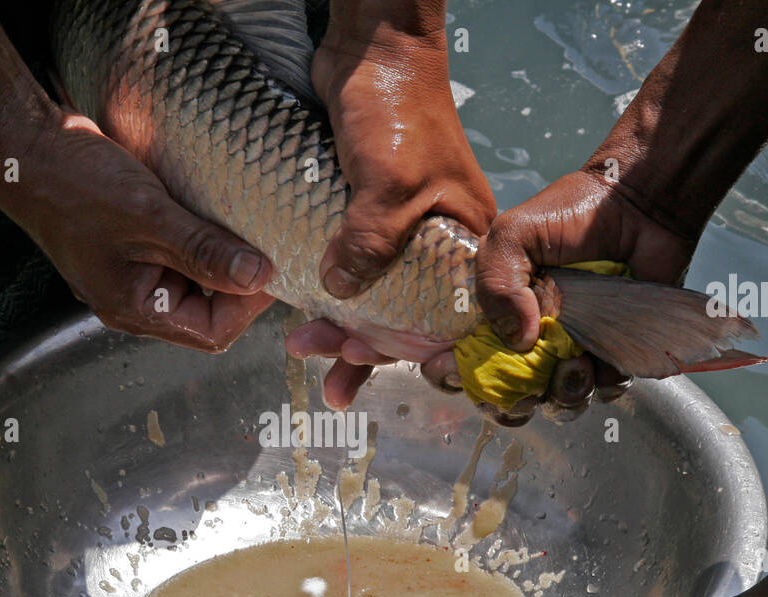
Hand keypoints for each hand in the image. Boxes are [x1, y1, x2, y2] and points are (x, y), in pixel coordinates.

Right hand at [10, 110, 275, 351]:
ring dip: (224, 254)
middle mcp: (136, 299)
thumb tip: (258, 277)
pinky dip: (205, 235)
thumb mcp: (147, 217)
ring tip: (244, 223)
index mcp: (134, 309)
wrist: (27, 144)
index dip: (248, 304)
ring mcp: (136, 271)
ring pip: (200, 278)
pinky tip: (218, 209)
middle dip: (240, 279)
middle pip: (210, 309)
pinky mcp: (137, 243)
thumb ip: (203, 250)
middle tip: (265, 239)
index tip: (271, 263)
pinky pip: (184, 252)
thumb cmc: (75, 184)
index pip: (213, 332)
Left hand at [290, 13, 494, 404]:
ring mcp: (398, 231)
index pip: (446, 317)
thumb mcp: (390, 182)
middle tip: (330, 376)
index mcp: (465, 242)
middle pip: (403, 317)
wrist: (370, 48)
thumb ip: (369, 242)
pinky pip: (348, 269)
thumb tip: (339, 295)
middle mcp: (435, 244)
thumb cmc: (398, 109)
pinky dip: (327, 296)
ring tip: (304, 353)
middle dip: (366, 351)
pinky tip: (302, 318)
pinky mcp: (364, 216)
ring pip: (371, 299)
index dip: (410, 351)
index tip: (369, 367)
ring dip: (340, 331)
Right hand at [449, 168, 698, 424]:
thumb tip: (518, 342)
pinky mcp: (613, 349)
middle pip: (511, 393)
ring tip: (576, 365)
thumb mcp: (512, 234)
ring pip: (559, 398)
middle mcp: (531, 337)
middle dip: (514, 403)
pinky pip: (606, 388)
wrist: (638, 204)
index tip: (461, 376)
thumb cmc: (570, 214)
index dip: (459, 377)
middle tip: (528, 390)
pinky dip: (604, 385)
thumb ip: (495, 284)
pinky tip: (604, 360)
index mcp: (499, 313)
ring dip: (563, 395)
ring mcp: (573, 346)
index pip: (466, 360)